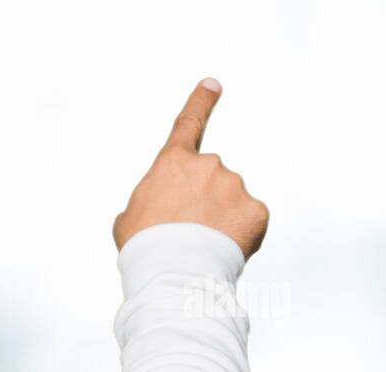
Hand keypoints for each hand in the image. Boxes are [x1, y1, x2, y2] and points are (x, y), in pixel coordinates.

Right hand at [113, 78, 268, 258]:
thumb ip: (150, 200)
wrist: (173, 272)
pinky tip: (222, 250)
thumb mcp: (129, 218)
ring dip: (220, 221)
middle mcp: (208, 166)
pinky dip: (239, 235)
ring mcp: (235, 186)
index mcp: (173, 163)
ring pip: (230, 202)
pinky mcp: (256, 210)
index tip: (212, 85)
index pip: (189, 123)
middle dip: (202, 203)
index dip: (201, 102)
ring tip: (201, 248)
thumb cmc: (144, 248)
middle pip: (209, 181)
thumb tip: (161, 209)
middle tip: (185, 235)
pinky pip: (249, 221)